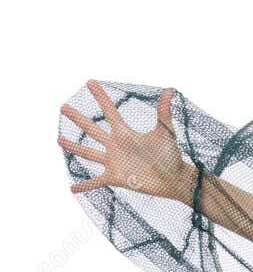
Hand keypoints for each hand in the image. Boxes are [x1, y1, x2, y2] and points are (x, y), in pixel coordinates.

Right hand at [59, 79, 189, 201]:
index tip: (90, 82)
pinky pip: (96, 182)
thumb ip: (163, 112)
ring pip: (89, 153)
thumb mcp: (166, 132)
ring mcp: (114, 162)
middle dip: (78, 118)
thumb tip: (169, 90)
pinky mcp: (115, 178)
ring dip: (74, 147)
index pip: (109, 111)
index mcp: (125, 133)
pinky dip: (85, 186)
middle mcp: (116, 146)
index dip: (100, 97)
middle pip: (92, 129)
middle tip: (63, 107)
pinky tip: (72, 188)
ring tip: (59, 140)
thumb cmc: (170, 155)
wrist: (173, 179)